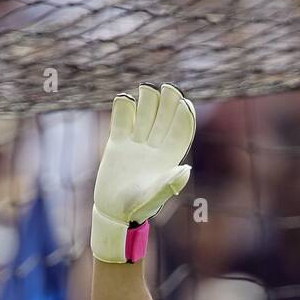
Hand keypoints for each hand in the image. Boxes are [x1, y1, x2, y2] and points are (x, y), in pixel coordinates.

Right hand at [91, 82, 195, 263]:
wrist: (113, 212)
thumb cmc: (137, 208)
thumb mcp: (153, 197)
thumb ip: (169, 184)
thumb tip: (186, 169)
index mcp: (168, 157)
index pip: (180, 130)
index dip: (183, 115)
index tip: (182, 102)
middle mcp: (155, 147)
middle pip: (164, 117)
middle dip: (167, 101)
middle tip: (167, 88)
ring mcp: (136, 142)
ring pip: (145, 113)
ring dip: (147, 99)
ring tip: (145, 90)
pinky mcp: (118, 141)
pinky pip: (123, 118)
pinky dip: (123, 106)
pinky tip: (125, 100)